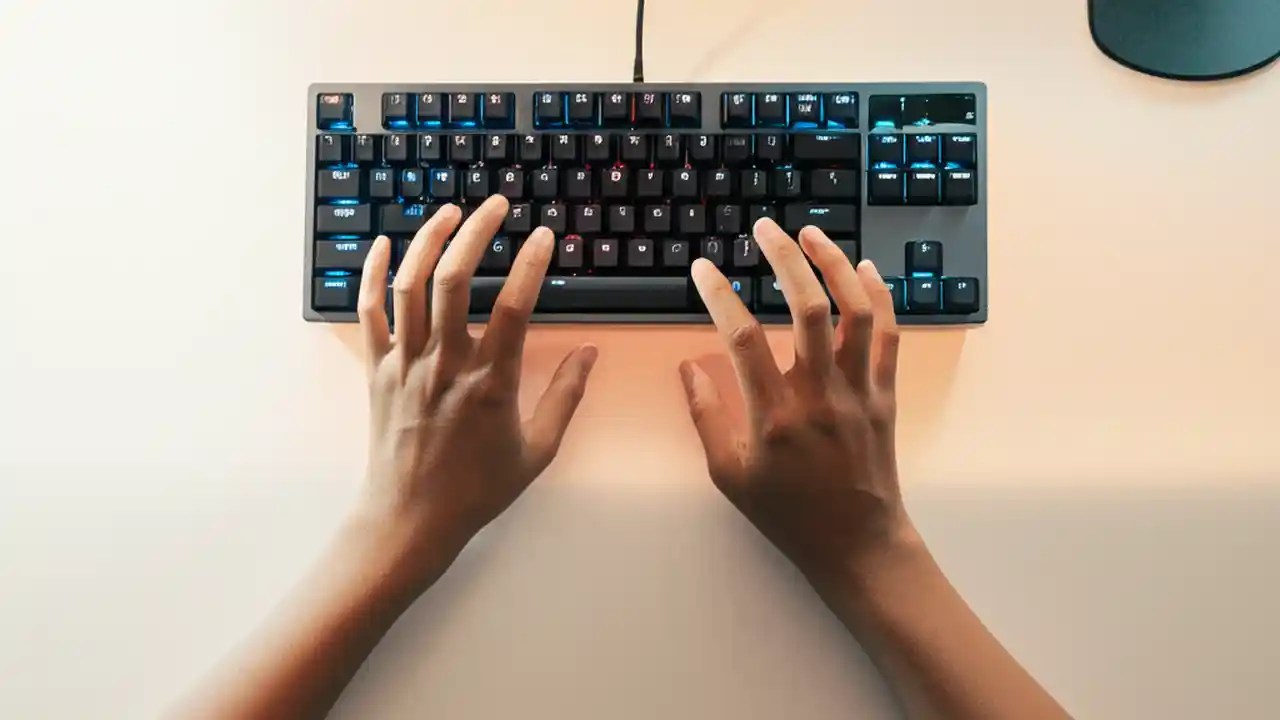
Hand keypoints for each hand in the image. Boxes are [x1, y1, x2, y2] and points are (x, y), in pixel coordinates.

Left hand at [354, 196, 597, 590]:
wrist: (411, 520)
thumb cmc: (476, 489)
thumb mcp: (538, 449)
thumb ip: (567, 396)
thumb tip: (591, 352)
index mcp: (491, 382)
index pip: (514, 305)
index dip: (532, 263)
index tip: (545, 235)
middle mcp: (445, 364)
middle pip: (455, 279)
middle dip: (476, 232)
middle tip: (495, 206)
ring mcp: (406, 364)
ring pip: (410, 286)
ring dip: (428, 241)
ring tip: (449, 212)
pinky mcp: (377, 371)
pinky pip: (368, 313)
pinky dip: (371, 274)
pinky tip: (383, 245)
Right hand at [680, 218, 913, 588]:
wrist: (856, 543)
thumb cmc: (788, 513)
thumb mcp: (729, 475)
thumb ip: (706, 417)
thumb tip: (688, 366)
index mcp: (772, 417)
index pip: (741, 338)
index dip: (720, 295)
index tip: (704, 269)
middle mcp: (818, 396)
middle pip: (805, 309)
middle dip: (784, 259)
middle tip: (765, 229)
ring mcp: (858, 393)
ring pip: (854, 313)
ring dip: (834, 266)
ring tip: (812, 235)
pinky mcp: (885, 395)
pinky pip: (889, 336)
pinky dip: (879, 297)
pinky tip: (864, 270)